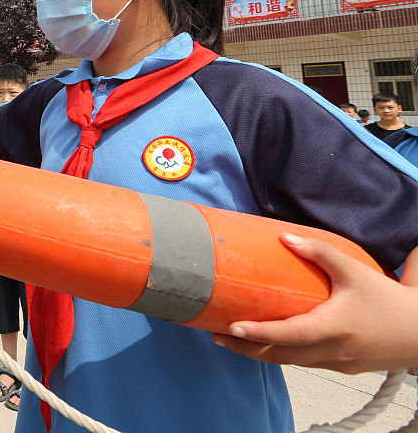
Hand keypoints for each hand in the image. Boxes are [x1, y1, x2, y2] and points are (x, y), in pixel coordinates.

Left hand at [212, 234, 417, 373]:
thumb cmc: (388, 300)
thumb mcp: (355, 271)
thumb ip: (320, 252)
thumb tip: (284, 237)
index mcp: (334, 328)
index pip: (287, 335)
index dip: (257, 333)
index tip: (231, 327)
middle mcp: (332, 351)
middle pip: (279, 355)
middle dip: (245, 347)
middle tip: (216, 333)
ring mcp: (335, 363)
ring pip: (289, 362)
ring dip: (259, 353)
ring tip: (231, 338)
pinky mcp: (340, 367)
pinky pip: (303, 362)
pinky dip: (281, 354)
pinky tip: (265, 343)